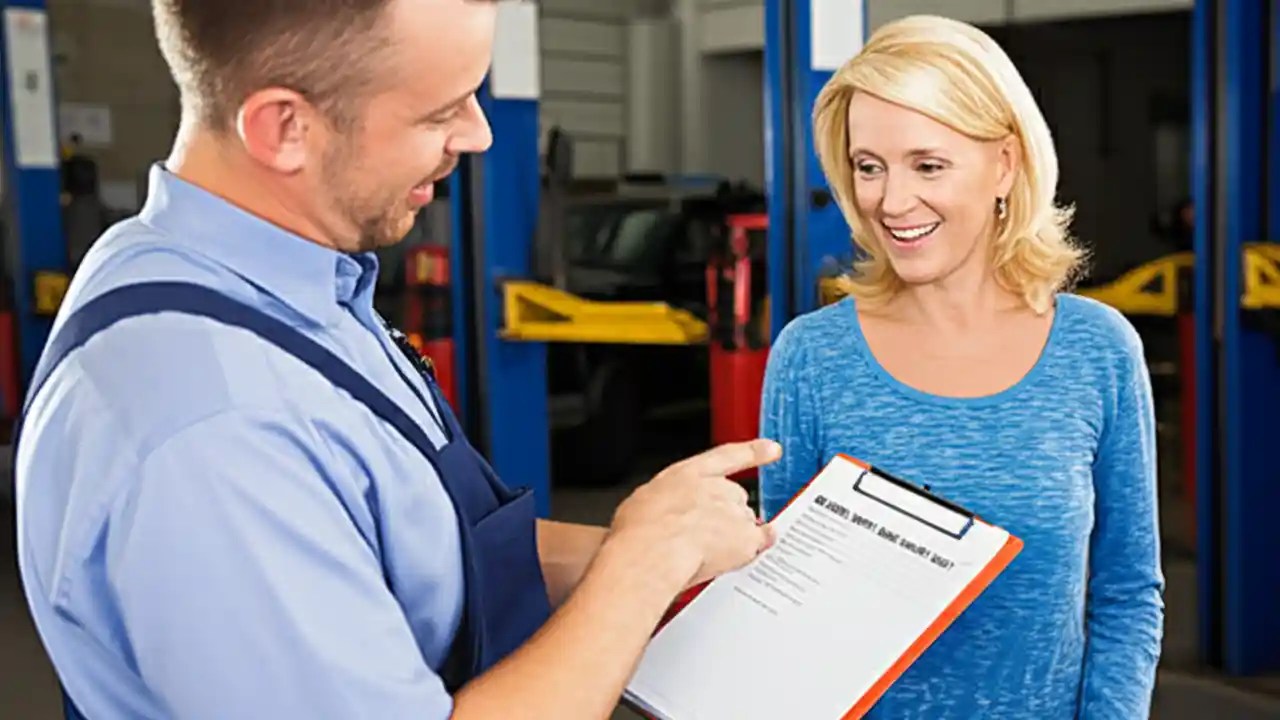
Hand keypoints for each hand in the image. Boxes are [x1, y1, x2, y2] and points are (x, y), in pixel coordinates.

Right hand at [607, 439, 782, 589]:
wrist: (650, 553)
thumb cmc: (639, 532)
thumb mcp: (643, 502)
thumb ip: (664, 502)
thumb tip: (664, 514)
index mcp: (688, 474)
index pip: (728, 457)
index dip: (753, 452)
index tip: (771, 448)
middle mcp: (716, 488)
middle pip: (736, 496)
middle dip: (725, 514)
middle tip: (701, 535)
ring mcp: (734, 512)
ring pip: (744, 522)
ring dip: (732, 536)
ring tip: (703, 554)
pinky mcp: (745, 538)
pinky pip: (760, 541)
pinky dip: (756, 547)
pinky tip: (741, 554)